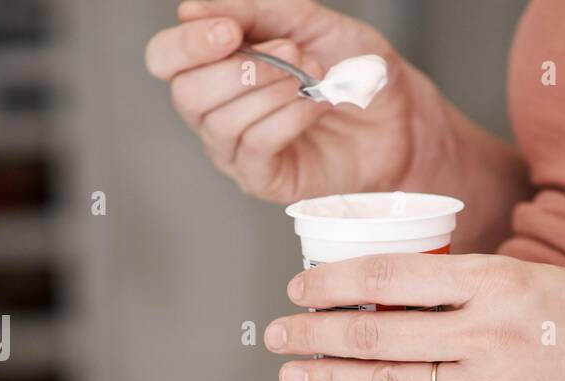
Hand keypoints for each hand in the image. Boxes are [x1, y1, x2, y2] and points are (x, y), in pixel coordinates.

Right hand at [145, 0, 452, 202]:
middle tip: (291, 53)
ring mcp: (237, 150)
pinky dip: (286, 120)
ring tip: (313, 78)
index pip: (165, 59)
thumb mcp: (307, 22)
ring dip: (270, 92)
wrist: (398, 116)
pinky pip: (254, 148)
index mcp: (216, 67)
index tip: (230, 31)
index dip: (188, 44)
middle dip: (239, 69)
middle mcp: (216, 111)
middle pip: (185, 94)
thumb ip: (254, 11)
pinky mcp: (264, 180)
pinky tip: (315, 106)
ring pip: (220, 123)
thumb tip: (193, 9)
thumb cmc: (352, 70)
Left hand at [264, 254, 564, 380]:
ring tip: (291, 373)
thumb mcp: (548, 279)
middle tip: (274, 333)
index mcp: (502, 280)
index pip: (394, 274)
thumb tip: (407, 287)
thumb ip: (482, 284)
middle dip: (315, 332)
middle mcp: (491, 332)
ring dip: (328, 378)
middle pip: (378, 331)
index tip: (300, 287)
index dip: (335, 282)